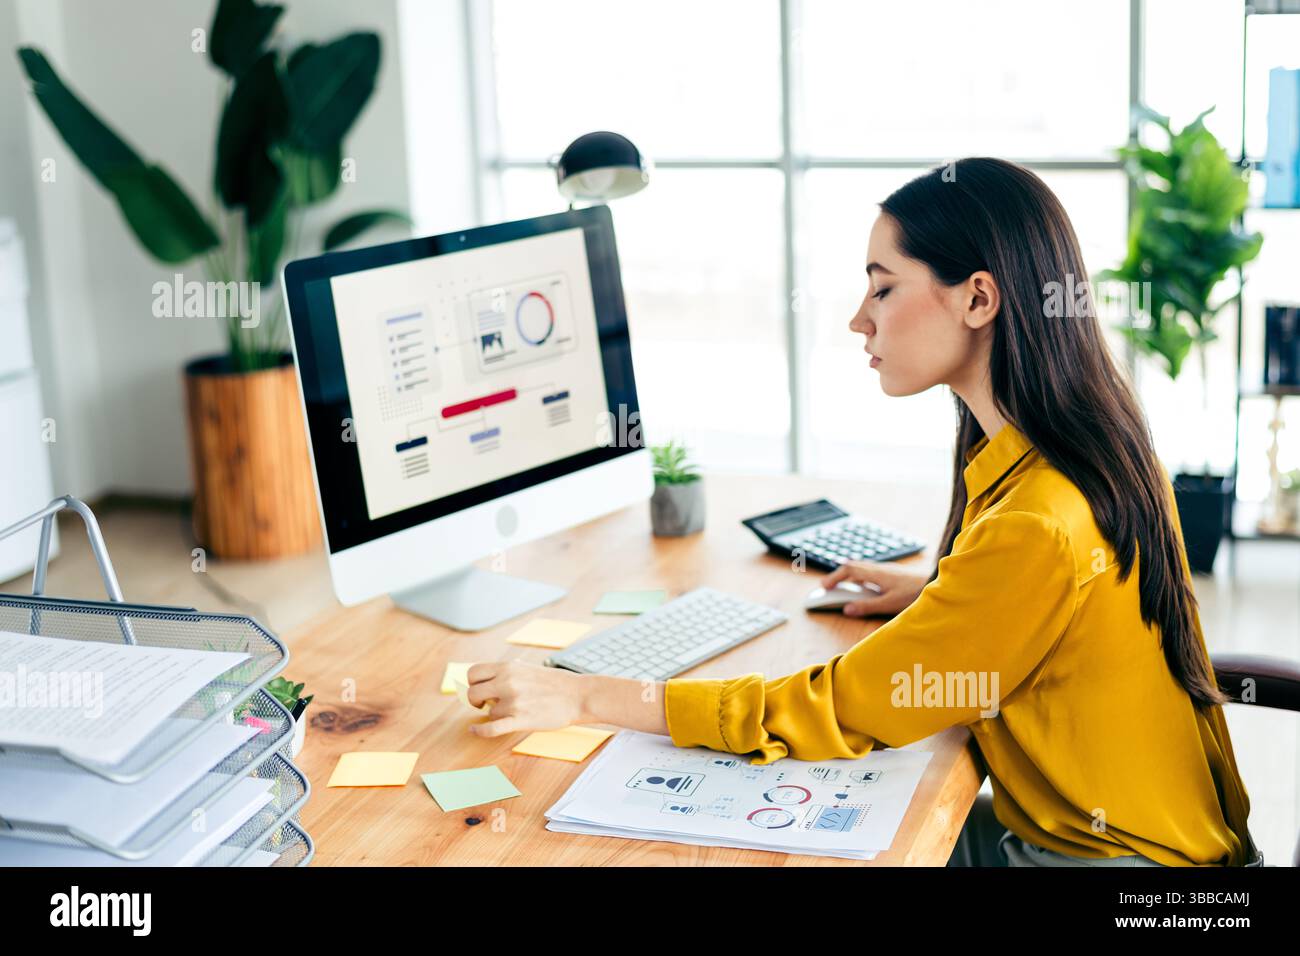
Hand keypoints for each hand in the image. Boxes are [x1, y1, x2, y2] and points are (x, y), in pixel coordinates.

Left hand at [464, 660, 587, 737]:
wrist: (578, 696)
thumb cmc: (556, 683)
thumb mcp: (528, 668)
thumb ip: (508, 673)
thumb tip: (489, 679)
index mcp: (509, 667)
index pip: (473, 672)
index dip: (472, 683)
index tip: (479, 689)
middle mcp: (507, 682)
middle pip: (472, 693)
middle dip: (475, 700)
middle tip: (483, 704)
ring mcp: (513, 701)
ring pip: (489, 712)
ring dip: (497, 714)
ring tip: (514, 712)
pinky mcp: (520, 720)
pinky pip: (491, 728)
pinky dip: (480, 731)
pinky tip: (474, 730)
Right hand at [820, 560, 927, 617]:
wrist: (939, 583)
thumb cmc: (916, 593)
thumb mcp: (890, 604)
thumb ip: (868, 606)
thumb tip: (847, 609)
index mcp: (875, 574)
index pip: (848, 570)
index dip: (834, 577)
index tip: (824, 587)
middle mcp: (879, 569)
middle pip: (853, 567)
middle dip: (839, 576)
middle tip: (829, 587)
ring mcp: (886, 570)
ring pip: (862, 570)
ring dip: (850, 577)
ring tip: (843, 589)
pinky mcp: (893, 574)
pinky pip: (871, 573)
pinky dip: (861, 580)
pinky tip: (865, 590)